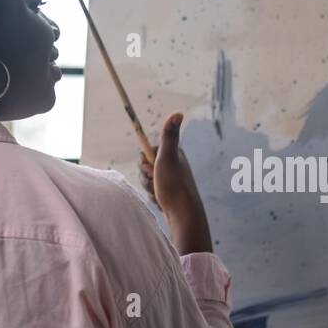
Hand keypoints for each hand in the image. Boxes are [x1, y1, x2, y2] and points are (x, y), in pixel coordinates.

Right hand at [139, 112, 212, 254]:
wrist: (183, 215)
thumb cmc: (174, 185)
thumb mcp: (168, 158)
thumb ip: (169, 136)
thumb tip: (178, 113)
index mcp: (174, 152)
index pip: (145, 153)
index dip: (144, 163)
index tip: (152, 170)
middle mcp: (174, 162)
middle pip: (145, 166)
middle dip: (146, 177)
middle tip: (156, 183)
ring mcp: (171, 177)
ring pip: (147, 180)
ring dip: (148, 188)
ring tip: (160, 194)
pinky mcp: (169, 190)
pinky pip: (152, 191)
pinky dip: (153, 196)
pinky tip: (162, 201)